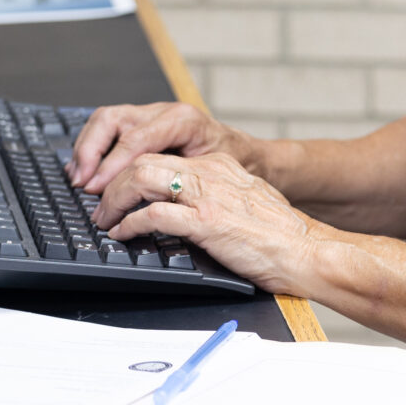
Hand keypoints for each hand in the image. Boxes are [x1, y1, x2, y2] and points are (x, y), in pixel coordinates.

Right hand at [68, 101, 251, 191]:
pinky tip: (83, 169)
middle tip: (82, 183)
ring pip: (106, 120)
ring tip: (77, 178)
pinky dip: (91, 147)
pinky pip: (108, 128)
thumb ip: (182, 178)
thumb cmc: (234, 164)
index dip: (111, 165)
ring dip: (86, 149)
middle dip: (91, 151)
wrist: (246, 153)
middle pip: (113, 120)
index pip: (135, 139)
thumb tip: (148, 198)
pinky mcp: (142, 123)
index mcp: (182, 120)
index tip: (96, 189)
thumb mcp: (215, 171)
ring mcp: (150, 114)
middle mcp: (163, 111)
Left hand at [91, 151, 326, 293]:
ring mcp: (207, 195)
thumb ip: (212, 197)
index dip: (128, 170)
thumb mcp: (241, 202)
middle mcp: (209, 172)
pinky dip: (129, 224)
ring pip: (142, 177)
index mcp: (217, 165)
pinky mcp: (207, 221)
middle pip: (143, 159)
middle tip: (98, 205)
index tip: (113, 189)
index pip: (160, 154)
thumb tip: (178, 211)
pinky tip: (122, 234)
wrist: (307, 250)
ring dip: (113, 198)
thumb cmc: (279, 236)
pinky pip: (154, 214)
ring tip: (103, 218)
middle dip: (111, 181)